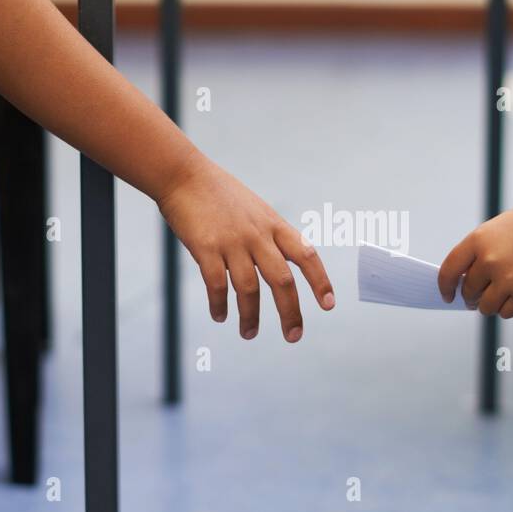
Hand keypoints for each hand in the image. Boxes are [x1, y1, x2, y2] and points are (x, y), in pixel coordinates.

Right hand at [157, 155, 334, 341]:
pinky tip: (220, 315)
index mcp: (274, 225)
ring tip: (249, 334)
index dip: (320, 281)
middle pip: (282, 281)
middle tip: (293, 336)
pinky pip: (217, 285)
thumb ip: (269, 237)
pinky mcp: (205, 248)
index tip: (328, 305)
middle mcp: (257, 235)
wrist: (184, 175)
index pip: (306, 255)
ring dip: (251, 317)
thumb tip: (280, 268)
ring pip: (249, 289)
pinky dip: (220, 305)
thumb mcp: (255, 210)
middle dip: (290, 312)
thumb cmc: (219, 195)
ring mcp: (232, 242)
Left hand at [438, 164, 512, 318]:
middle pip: (469, 292)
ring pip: (486, 307)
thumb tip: (468, 282)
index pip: (449, 271)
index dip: (445, 287)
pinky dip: (507, 308)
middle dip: (471, 297)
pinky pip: (507, 312)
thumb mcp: (498, 229)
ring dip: (489, 305)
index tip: (448, 295)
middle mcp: (490, 260)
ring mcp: (510, 278)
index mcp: (478, 240)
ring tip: (498, 295)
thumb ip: (480, 254)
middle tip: (477, 297)